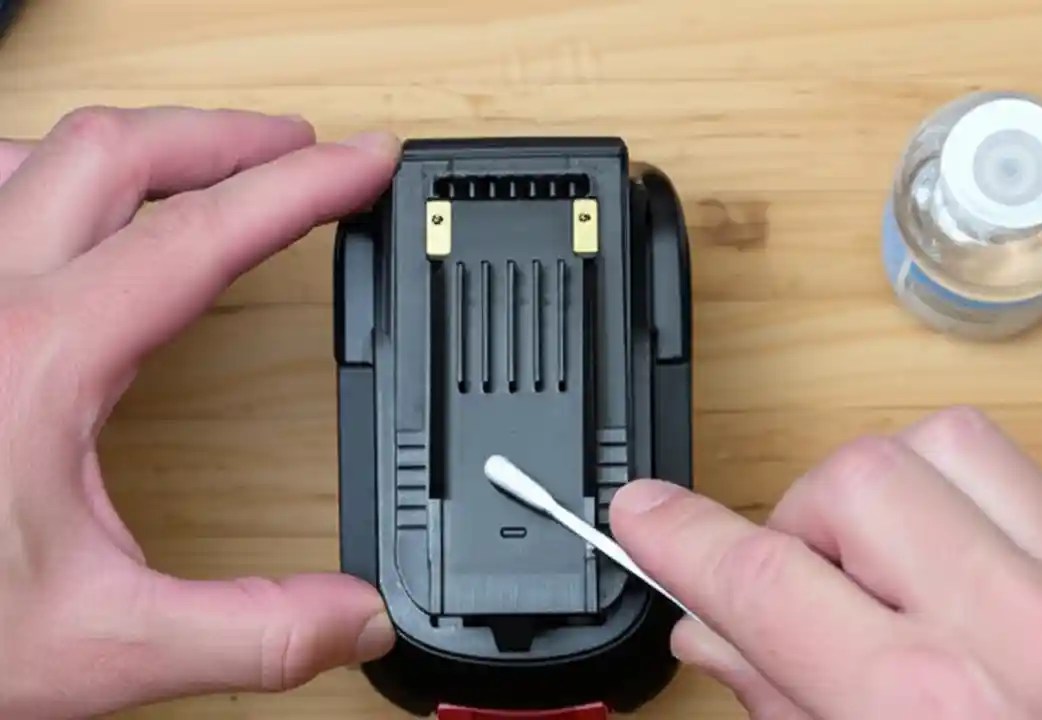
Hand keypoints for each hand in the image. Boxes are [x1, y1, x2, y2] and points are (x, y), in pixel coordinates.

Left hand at [0, 107, 399, 717]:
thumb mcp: (94, 644)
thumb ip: (248, 632)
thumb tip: (356, 617)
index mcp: (37, 359)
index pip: (199, 235)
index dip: (298, 187)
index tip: (360, 162)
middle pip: (116, 153)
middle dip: (227, 136)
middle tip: (302, 147)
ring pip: (35, 154)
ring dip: (138, 146)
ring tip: (206, 162)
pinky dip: (52, 179)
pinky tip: (72, 215)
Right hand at [611, 407, 1041, 718]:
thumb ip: (780, 699)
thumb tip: (710, 622)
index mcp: (940, 714)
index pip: (769, 582)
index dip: (687, 540)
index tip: (645, 515)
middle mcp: (1036, 637)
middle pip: (861, 475)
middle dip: (809, 521)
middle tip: (816, 592)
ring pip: (949, 445)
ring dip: (895, 500)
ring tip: (898, 582)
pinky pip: (1031, 489)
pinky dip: (974, 526)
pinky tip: (977, 599)